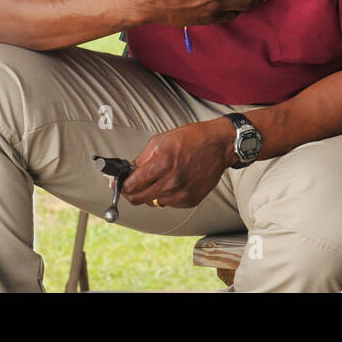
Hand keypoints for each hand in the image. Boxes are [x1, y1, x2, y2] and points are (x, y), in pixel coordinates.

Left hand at [121, 119, 236, 208]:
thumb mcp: (161, 140)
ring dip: (152, 193)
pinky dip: (168, 195)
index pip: (131, 187)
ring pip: (154, 202)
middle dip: (132, 193)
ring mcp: (182, 193)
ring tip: (162, 177)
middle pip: (138, 200)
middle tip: (133, 185)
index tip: (121, 183)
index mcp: (163, 164)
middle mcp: (172, 182)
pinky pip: (170, 203)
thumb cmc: (192, 138)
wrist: (220, 145)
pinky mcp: (191, 200)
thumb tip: (129, 172)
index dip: (122, 185)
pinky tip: (176, 181)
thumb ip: (142, 158)